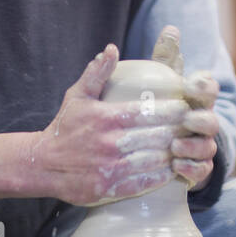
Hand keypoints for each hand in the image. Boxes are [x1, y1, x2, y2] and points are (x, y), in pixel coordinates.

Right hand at [27, 44, 187, 206]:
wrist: (41, 164)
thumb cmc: (64, 128)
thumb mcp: (77, 96)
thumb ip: (97, 73)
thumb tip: (111, 49)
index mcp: (106, 118)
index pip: (148, 112)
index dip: (172, 110)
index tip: (186, 107)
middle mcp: (110, 143)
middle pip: (156, 137)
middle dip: (178, 132)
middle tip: (194, 128)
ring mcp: (109, 168)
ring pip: (152, 160)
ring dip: (173, 154)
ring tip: (187, 148)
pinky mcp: (107, 188)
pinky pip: (141, 183)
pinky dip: (159, 177)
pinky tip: (171, 170)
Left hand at [149, 25, 218, 192]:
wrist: (167, 142)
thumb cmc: (165, 105)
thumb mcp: (163, 81)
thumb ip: (167, 57)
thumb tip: (171, 28)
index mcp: (198, 99)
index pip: (209, 88)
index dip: (203, 85)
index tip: (189, 85)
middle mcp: (205, 121)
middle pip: (212, 119)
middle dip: (201, 119)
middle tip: (186, 119)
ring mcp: (204, 145)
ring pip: (207, 146)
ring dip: (193, 145)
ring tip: (175, 146)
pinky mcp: (198, 168)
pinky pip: (201, 170)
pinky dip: (190, 167)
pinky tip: (176, 165)